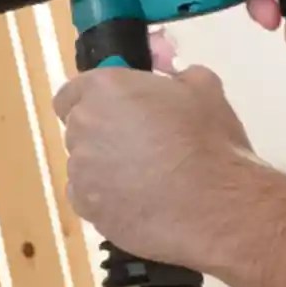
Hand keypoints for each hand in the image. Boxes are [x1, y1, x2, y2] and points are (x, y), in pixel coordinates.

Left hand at [53, 65, 262, 268]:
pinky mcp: (85, 206)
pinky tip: (140, 203)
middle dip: (103, 134)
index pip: (72, 93)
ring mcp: (80, 169)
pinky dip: (107, 199)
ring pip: (84, 164)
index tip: (118, 111)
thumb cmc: (209, 142)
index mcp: (104, 88)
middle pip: (79, 128)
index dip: (93, 101)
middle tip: (142, 145)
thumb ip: (179, 78)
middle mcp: (82, 125)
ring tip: (147, 180)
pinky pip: (88, 197)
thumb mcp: (205, 90)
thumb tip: (175, 81)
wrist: (213, 208)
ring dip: (106, 168)